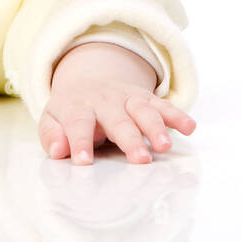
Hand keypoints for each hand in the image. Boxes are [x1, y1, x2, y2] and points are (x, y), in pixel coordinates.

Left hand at [38, 41, 195, 164]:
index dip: (80, 142)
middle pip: (118, 120)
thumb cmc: (70, 110)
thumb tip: (57, 150)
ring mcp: (128, 97)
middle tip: (140, 160)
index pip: (78, 124)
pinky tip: (190, 127)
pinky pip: (163, 105)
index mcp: (78, 106)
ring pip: (144, 111)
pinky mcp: (146, 98)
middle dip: (130, 139)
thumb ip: (51, 135)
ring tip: (165, 146)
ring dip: (156, 128)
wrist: (87, 79)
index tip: (84, 162)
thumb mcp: (52, 119)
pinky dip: (177, 115)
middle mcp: (105, 100)